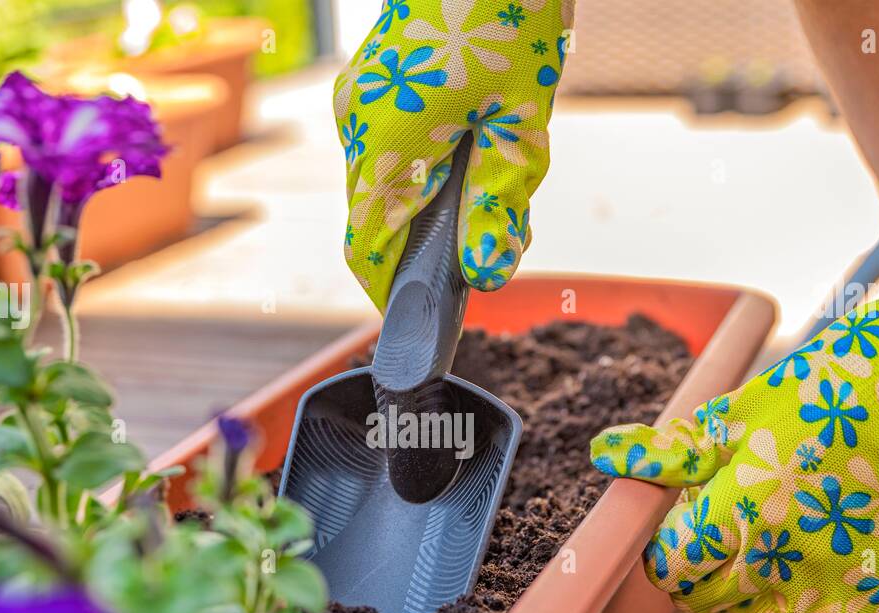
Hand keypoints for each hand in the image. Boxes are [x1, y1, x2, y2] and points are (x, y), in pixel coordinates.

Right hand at [334, 0, 572, 311]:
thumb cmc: (507, 19)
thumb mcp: (520, 124)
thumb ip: (499, 204)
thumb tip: (486, 275)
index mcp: (387, 146)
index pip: (365, 251)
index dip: (388, 293)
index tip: (420, 316)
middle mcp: (358, 127)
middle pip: (375, 219)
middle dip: (424, 247)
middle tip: (490, 242)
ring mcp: (358, 101)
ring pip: (381, 182)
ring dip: (427, 202)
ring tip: (497, 177)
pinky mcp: (370, 82)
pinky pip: (385, 146)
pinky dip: (422, 165)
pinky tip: (474, 141)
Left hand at [590, 265, 878, 612]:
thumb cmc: (816, 397)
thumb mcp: (732, 417)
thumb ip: (667, 453)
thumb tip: (604, 455)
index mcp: (735, 510)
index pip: (671, 568)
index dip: (668, 553)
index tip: (682, 534)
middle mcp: (775, 559)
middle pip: (703, 603)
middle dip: (698, 579)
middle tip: (717, 550)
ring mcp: (823, 586)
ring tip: (747, 578)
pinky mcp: (865, 600)